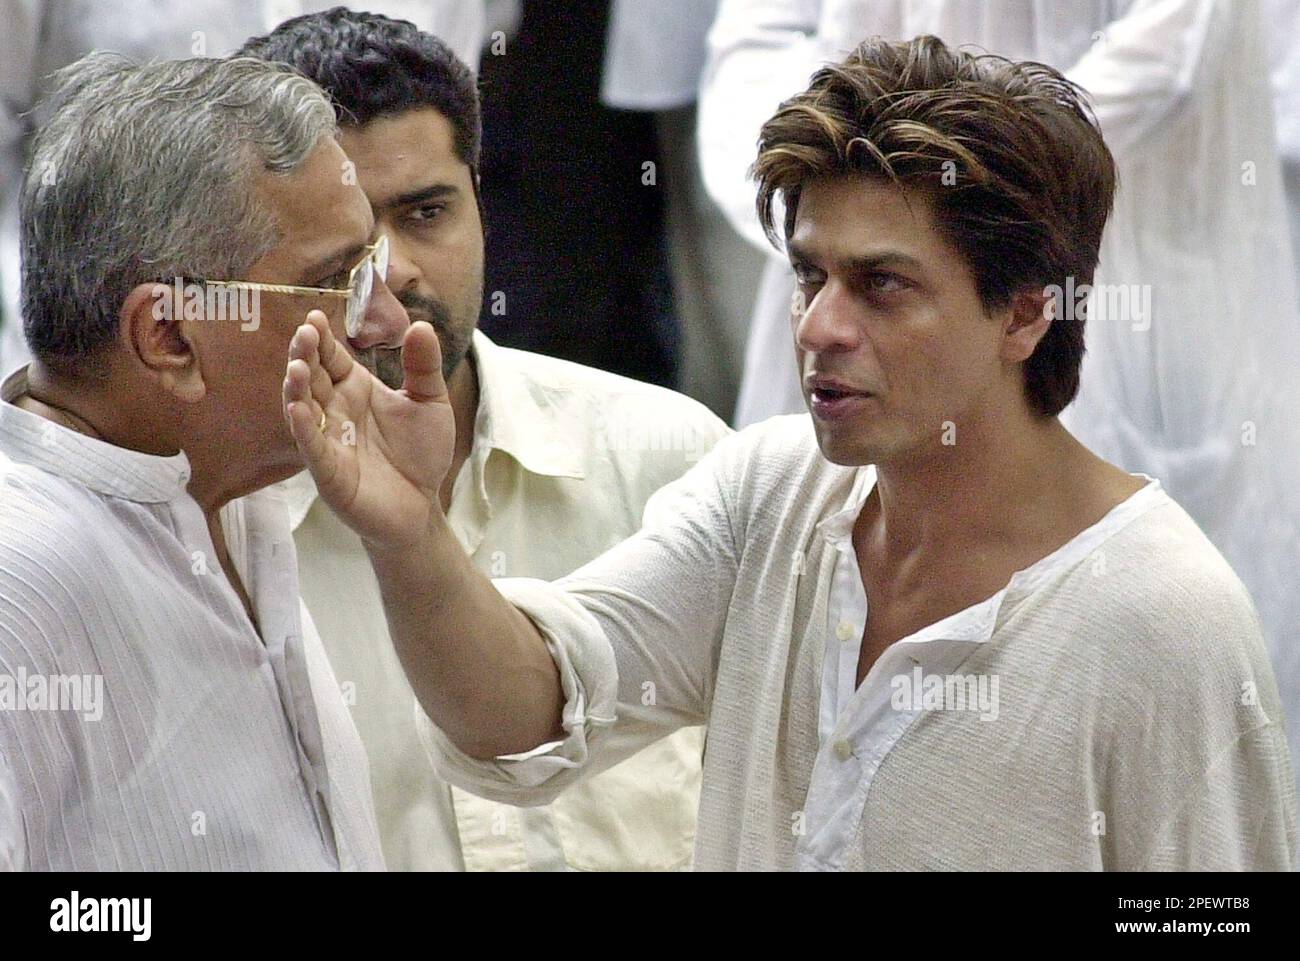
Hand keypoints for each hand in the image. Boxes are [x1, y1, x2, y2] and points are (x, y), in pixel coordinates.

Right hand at [283, 310, 454, 550]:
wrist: (423, 505)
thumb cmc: (420, 453)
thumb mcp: (430, 402)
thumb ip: (424, 366)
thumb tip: (422, 325)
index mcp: (354, 388)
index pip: (331, 358)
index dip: (322, 339)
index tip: (315, 317)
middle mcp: (334, 410)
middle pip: (312, 377)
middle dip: (305, 355)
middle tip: (305, 334)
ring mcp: (327, 441)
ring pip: (303, 409)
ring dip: (296, 388)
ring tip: (297, 366)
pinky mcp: (329, 472)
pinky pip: (312, 447)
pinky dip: (303, 429)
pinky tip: (298, 409)